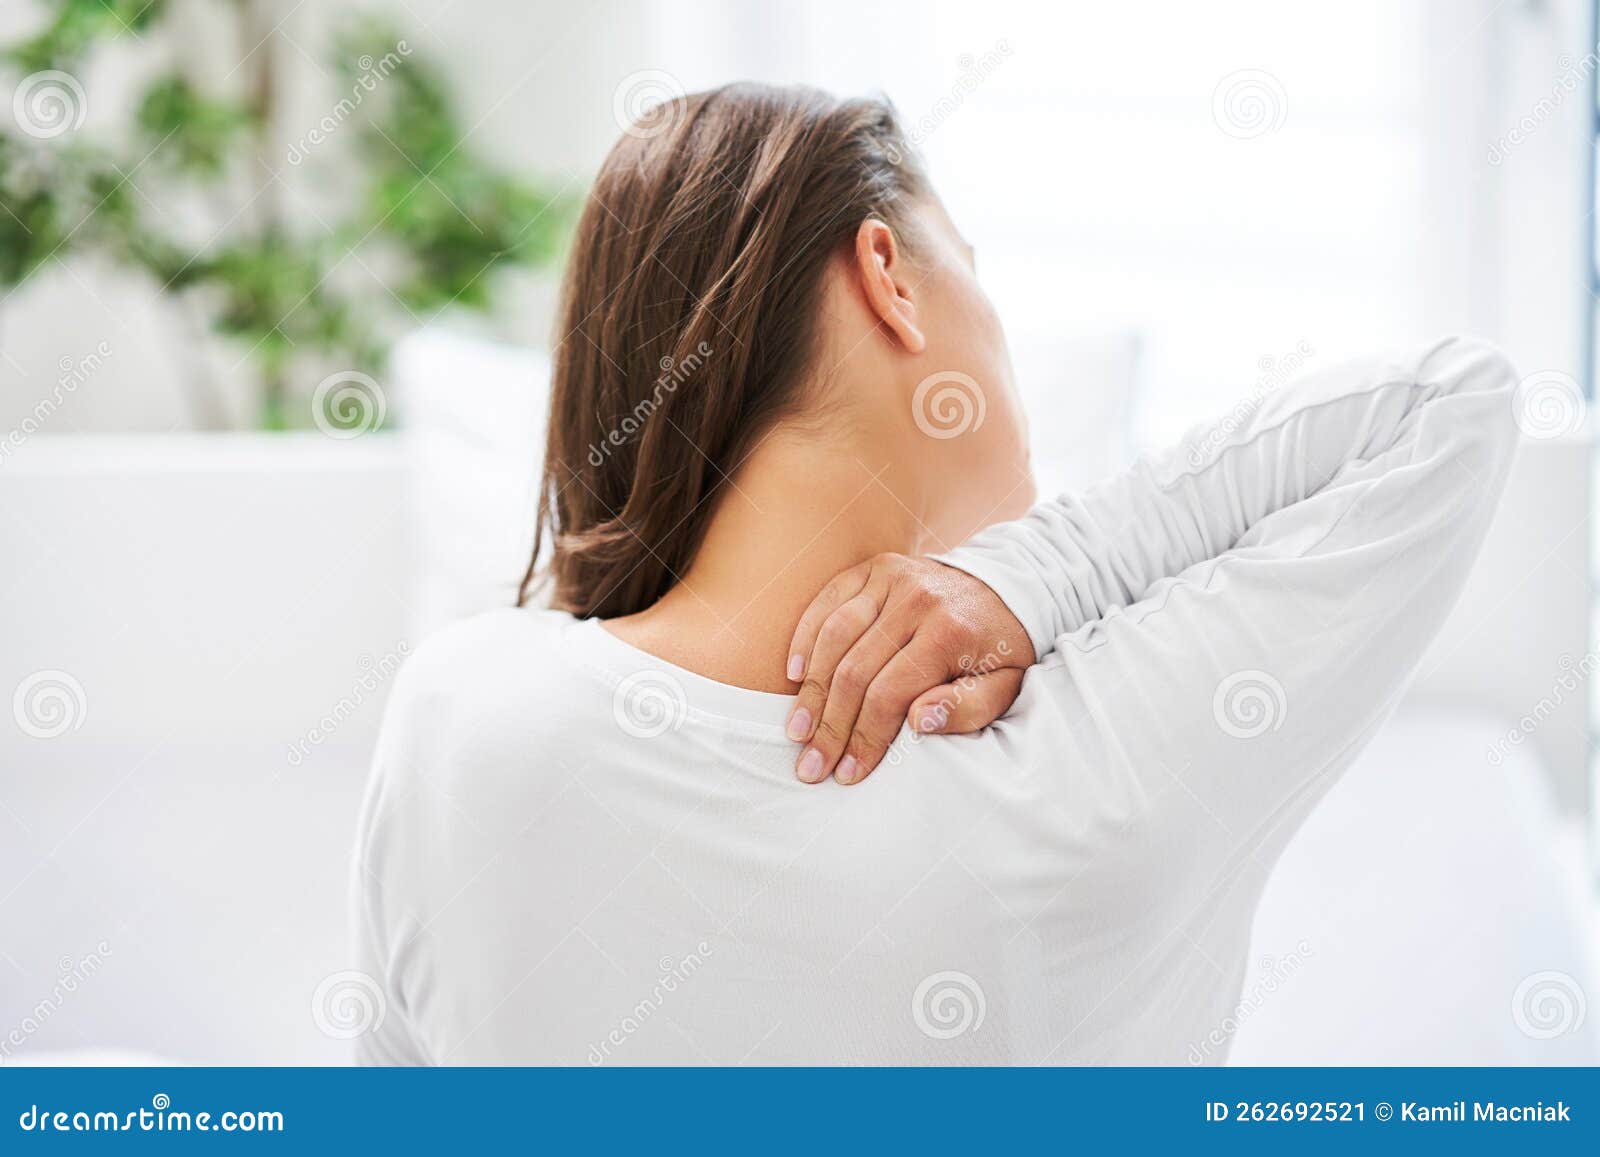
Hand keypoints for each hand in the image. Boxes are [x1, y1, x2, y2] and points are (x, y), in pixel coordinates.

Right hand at [783, 553, 1031, 784]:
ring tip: (797, 731)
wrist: (1006, 587)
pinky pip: (827, 601)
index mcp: (949, 632)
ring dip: (810, 690)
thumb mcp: (1006, 685)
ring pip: (834, 637)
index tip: (848, 773)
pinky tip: (794, 675)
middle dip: (830, 726)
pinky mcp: (873, 567)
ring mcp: (891, 578)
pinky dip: (805, 637)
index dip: (864, 738)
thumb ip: (970, 708)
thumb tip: (918, 722)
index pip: (890, 694)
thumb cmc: (999, 648)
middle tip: (811, 766)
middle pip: (855, 671)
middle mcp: (916, 599)